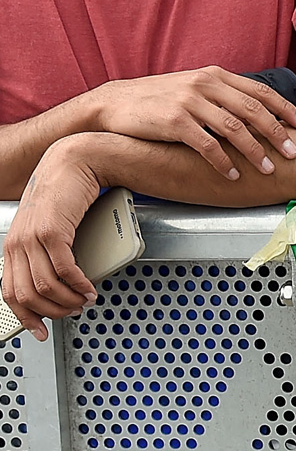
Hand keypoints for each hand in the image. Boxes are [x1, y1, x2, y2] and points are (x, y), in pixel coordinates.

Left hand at [2, 134, 105, 339]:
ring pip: (45, 286)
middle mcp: (17, 244)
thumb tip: (61, 280)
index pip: (10, 293)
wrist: (74, 162)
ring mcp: (32, 238)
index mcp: (12, 246)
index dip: (26, 316)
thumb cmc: (65, 192)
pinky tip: (88, 287)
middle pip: (28, 294)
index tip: (41, 331)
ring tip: (85, 300)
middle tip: (73, 311)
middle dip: (53, 311)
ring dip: (69, 300)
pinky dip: (78, 284)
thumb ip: (47, 252)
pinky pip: (64, 269)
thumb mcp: (49, 226)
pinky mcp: (51, 232)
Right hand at [87, 67, 295, 179]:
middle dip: (277, 133)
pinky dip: (224, 161)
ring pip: (234, 128)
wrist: (115, 103)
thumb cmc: (159, 98)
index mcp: (215, 75)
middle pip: (253, 110)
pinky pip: (207, 145)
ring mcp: (190, 102)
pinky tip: (234, 174)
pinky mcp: (174, 122)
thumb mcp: (193, 87)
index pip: (260, 91)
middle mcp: (206, 85)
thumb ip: (222, 94)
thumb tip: (255, 111)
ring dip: (255, 151)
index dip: (284, 109)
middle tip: (293, 152)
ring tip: (268, 168)